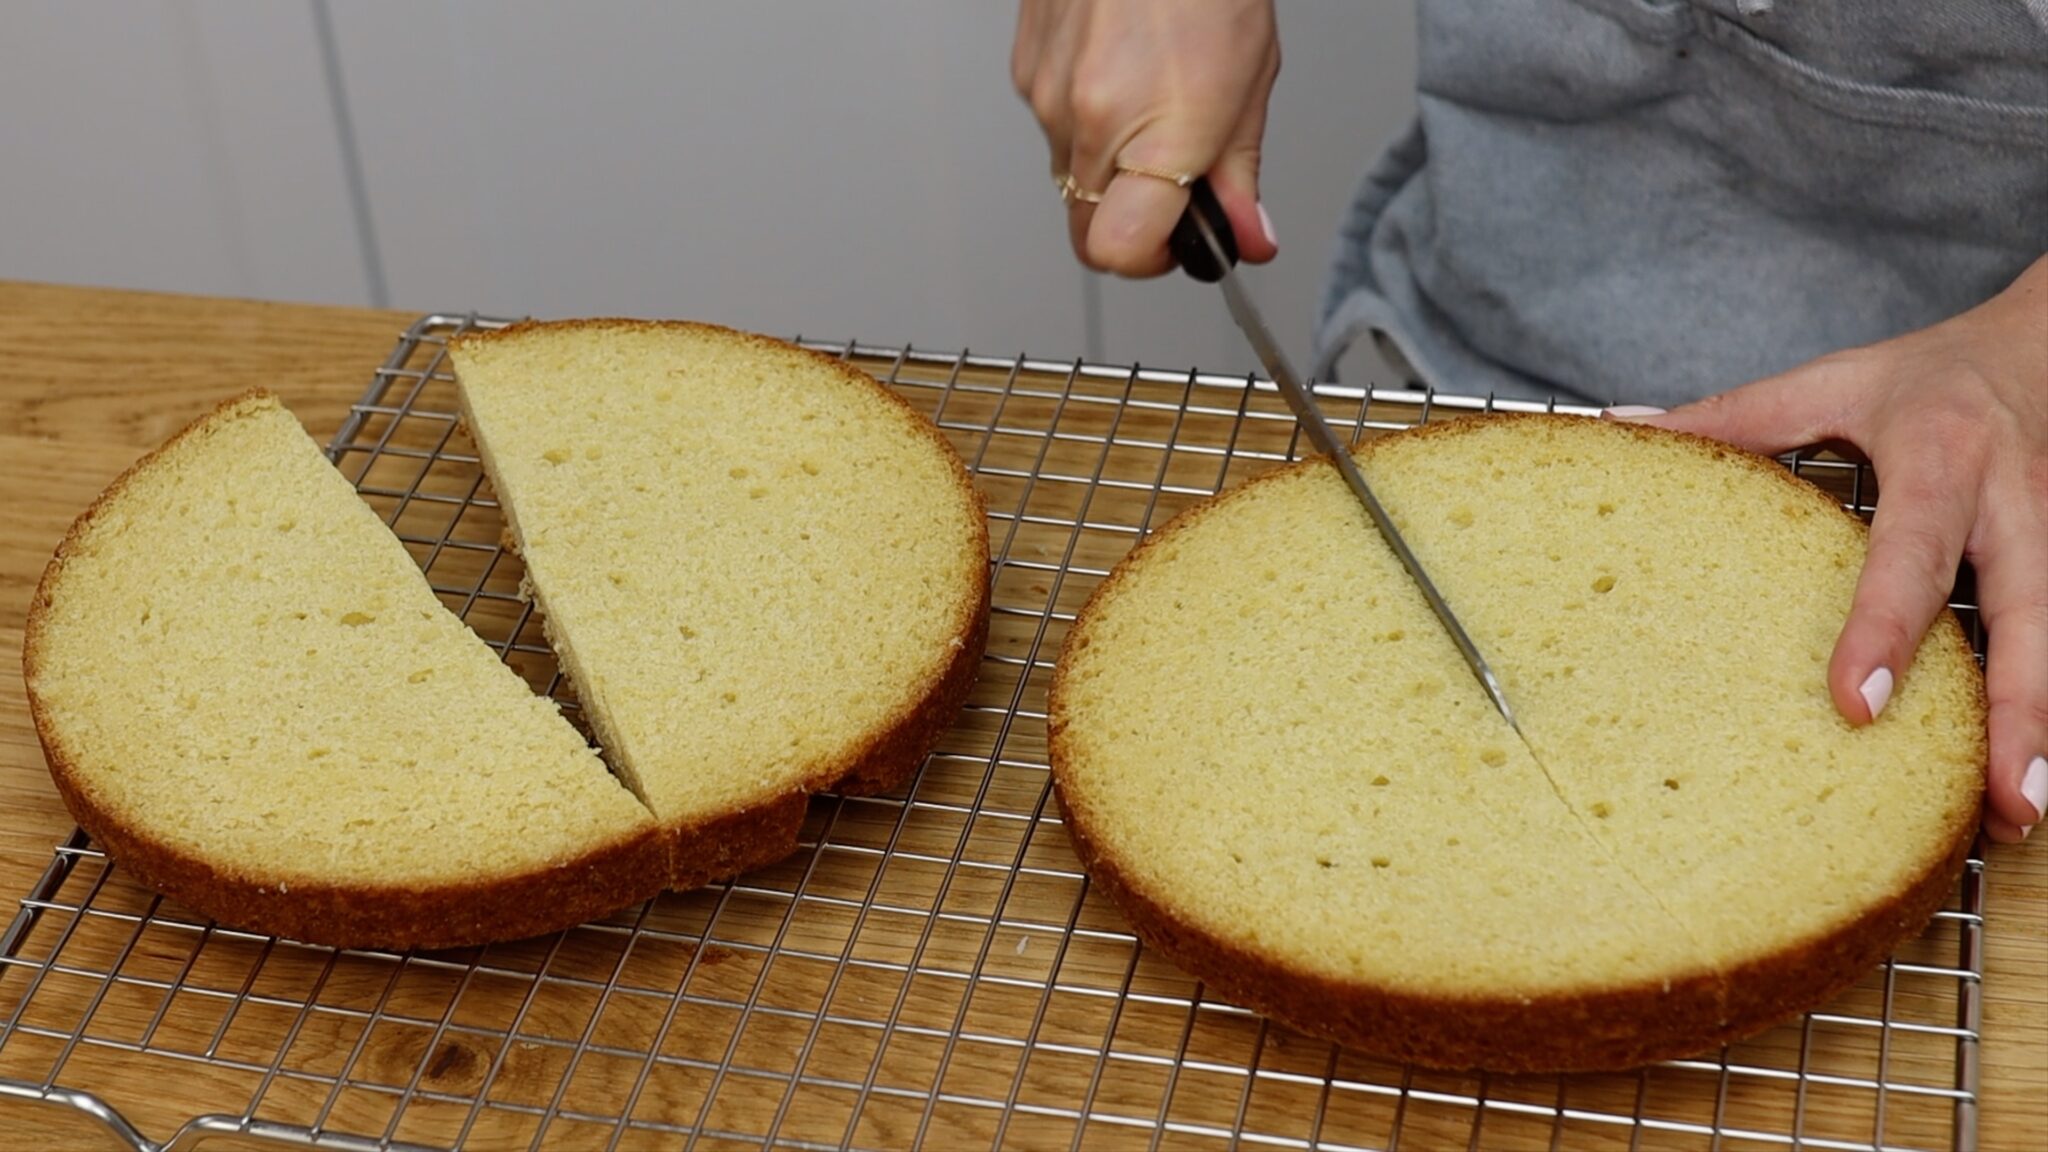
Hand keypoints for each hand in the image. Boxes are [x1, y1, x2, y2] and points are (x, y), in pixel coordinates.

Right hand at [1011, 0, 1280, 275]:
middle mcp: (1086, 120)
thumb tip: (1244, 237)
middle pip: (1089, 228)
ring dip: (1111, 165)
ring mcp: (1046, 95)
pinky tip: (1122, 74)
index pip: (1118, 252)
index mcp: (1149, 130)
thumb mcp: (1249, 84)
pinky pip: (1055, 127)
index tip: (1177, 242)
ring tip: (1154, 104)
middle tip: (1174, 183)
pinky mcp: (1025, 70)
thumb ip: (1238, 175)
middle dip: (1132, 220)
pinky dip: (1088, 120)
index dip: (1150, 260)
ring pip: (1072, 177)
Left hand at [1617, 256, 2047, 842]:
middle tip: (2004, 803)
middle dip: (2020, 712)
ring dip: (2042, 729)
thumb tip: (1625, 432)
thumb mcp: (1832, 381)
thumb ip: (1735, 417)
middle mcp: (2013, 505)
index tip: (1852, 705)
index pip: (1908, 556)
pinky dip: (2041, 706)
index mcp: (1940, 459)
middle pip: (2029, 615)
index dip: (1883, 630)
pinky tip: (2015, 775)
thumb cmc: (1927, 377)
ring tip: (2014, 815)